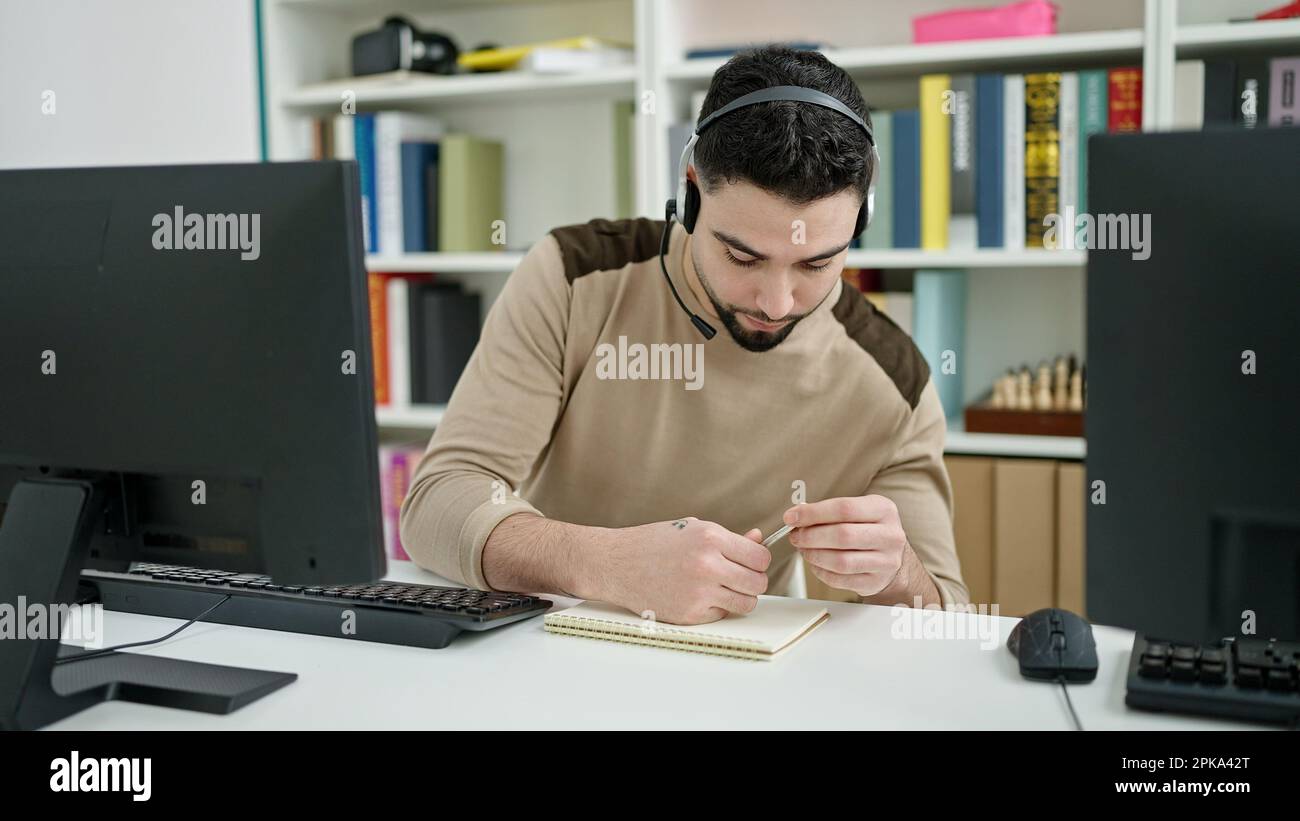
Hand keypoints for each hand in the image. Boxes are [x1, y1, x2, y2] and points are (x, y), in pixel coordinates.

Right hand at [596, 517, 770, 624]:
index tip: (750, 562)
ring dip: (739, 598)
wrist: (616, 563)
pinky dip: (715, 608)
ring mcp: (698, 592)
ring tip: (722, 588)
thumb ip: (729, 539)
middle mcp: (707, 565)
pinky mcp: (689, 614)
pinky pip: (721, 615)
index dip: (758, 561)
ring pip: (746, 604)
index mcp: (710, 538)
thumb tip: (759, 540)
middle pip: (758, 583)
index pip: (760, 558)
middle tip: (738, 577)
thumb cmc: (654, 543)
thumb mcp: (692, 529)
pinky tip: (697, 596)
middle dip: (753, 581)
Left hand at [784, 495, 919, 598]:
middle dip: (811, 536)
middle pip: (842, 535)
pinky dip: (821, 572)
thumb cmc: (869, 530)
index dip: (813, 513)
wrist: (894, 558)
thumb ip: (830, 511)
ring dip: (814, 555)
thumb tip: (797, 515)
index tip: (791, 517)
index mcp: (884, 510)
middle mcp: (889, 535)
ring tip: (804, 550)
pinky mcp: (875, 582)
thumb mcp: (859, 511)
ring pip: (840, 561)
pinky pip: (840, 580)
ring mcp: (885, 561)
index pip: (844, 508)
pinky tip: (815, 563)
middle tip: (795, 536)